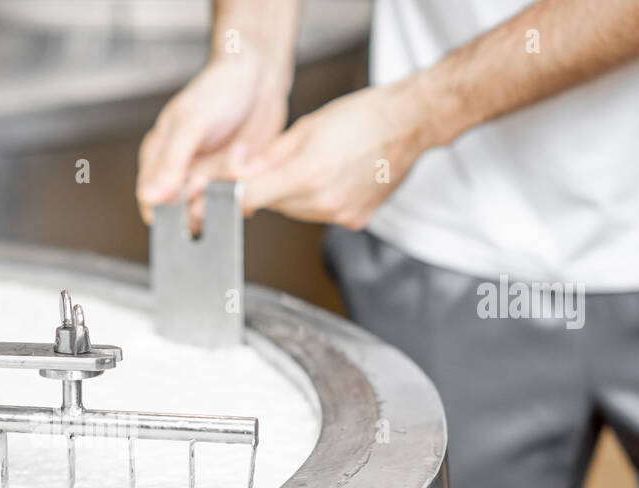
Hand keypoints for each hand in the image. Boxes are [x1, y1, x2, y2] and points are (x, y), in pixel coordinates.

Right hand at [136, 50, 291, 225]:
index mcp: (159, 157)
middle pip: (183, 210)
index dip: (168, 209)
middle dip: (202, 200)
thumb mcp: (191, 124)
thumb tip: (148, 197)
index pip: (152, 200)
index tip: (188, 198)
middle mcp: (181, 172)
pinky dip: (243, 196)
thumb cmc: (219, 90)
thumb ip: (170, 162)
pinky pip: (234, 201)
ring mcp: (206, 178)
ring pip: (210, 208)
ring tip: (237, 165)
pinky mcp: (230, 181)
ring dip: (225, 197)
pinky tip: (249, 174)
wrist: (258, 78)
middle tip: (217, 175)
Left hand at [239, 79, 436, 229]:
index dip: (236, 193)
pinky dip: (320, 200)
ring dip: (296, 193)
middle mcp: (324, 200)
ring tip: (321, 164)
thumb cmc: (364, 115)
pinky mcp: (354, 220)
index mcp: (307, 174)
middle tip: (293, 160)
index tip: (228, 190)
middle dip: (274, 185)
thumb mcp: (306, 127)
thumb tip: (237, 172)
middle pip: (275, 204)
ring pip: (296, 211)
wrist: (410, 123)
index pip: (251, 198)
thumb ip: (268, 156)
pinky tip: (338, 176)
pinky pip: (321, 214)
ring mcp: (340, 214)